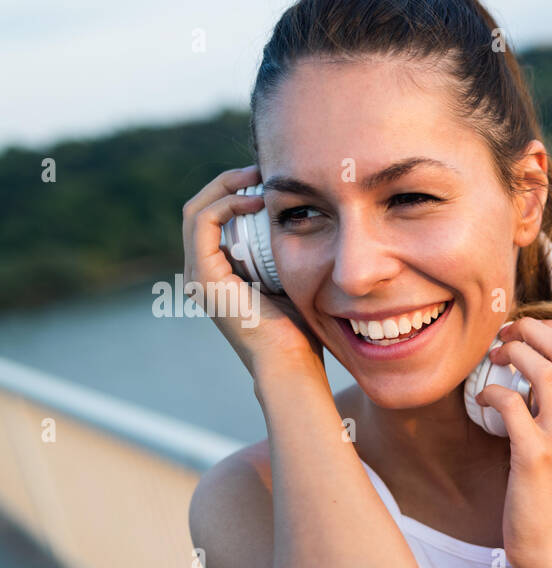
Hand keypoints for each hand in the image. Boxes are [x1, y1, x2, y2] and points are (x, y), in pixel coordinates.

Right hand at [182, 164, 323, 378]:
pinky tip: (255, 198)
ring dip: (226, 186)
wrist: (292, 362)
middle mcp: (201, 273)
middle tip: (262, 168)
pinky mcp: (203, 276)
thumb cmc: (300, 331)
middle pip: (201, 209)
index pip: (215, 219)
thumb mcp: (291, 281)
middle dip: (229, 182)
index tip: (270, 179)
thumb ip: (283, 256)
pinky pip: (204, 223)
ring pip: (197, 210)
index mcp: (218, 274)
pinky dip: (226, 203)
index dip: (236, 191)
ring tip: (258, 176)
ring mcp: (198, 275)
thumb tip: (301, 222)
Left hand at [476, 316, 551, 567]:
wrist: (551, 540)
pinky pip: (512, 405)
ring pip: (545, 369)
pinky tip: (482, 400)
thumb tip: (529, 368)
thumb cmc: (546, 488)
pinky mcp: (534, 455)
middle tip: (503, 339)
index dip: (550, 327)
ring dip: (513, 353)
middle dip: (530, 330)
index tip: (521, 334)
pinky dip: (492, 393)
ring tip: (494, 361)